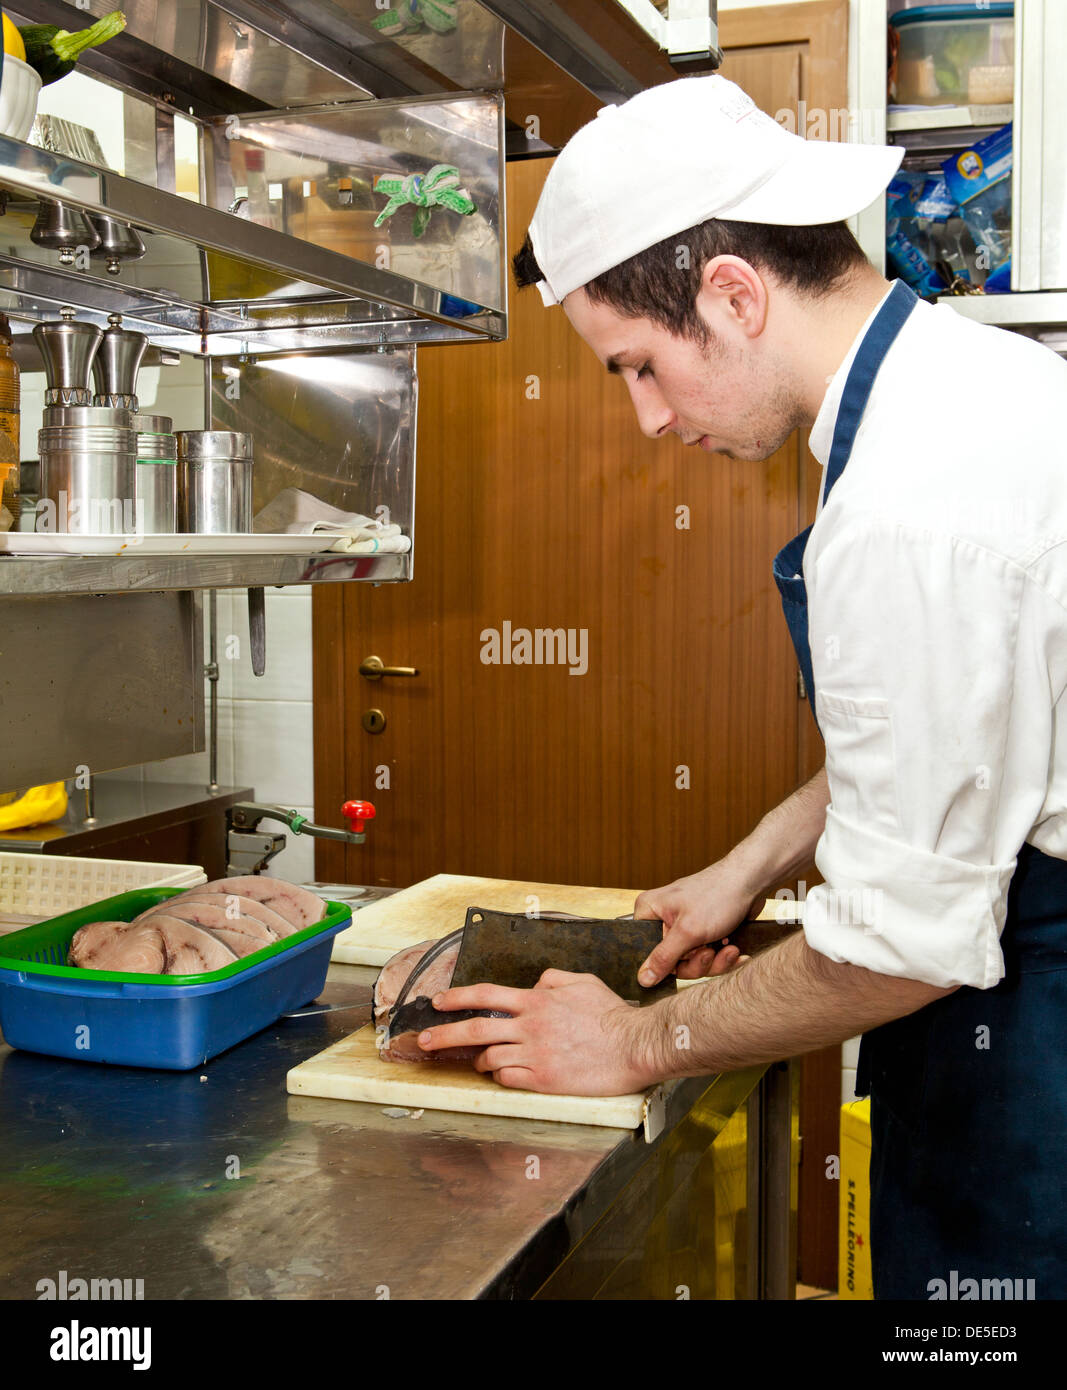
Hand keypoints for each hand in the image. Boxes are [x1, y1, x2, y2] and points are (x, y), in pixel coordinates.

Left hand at [416, 970, 655, 1095]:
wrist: (634, 1045)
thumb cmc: (612, 1015)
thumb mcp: (582, 982)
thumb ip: (552, 979)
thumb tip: (535, 984)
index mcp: (536, 1000)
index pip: (486, 995)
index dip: (457, 998)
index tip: (438, 1003)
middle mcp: (530, 1026)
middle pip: (475, 1030)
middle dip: (443, 1035)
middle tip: (424, 1040)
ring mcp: (534, 1054)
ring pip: (489, 1058)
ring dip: (479, 1061)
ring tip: (479, 1062)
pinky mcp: (543, 1080)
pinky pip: (508, 1079)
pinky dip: (501, 1077)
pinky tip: (506, 1074)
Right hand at [634, 862, 764, 985]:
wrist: (751, 881)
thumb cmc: (718, 895)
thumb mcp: (688, 931)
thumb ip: (664, 957)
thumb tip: (643, 979)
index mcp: (650, 912)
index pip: (645, 952)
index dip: (666, 964)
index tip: (684, 962)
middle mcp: (664, 920)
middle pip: (672, 962)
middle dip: (697, 962)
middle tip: (710, 952)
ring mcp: (685, 928)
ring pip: (693, 962)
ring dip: (715, 961)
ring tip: (730, 949)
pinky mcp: (704, 933)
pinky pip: (708, 957)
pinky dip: (723, 957)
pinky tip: (735, 950)